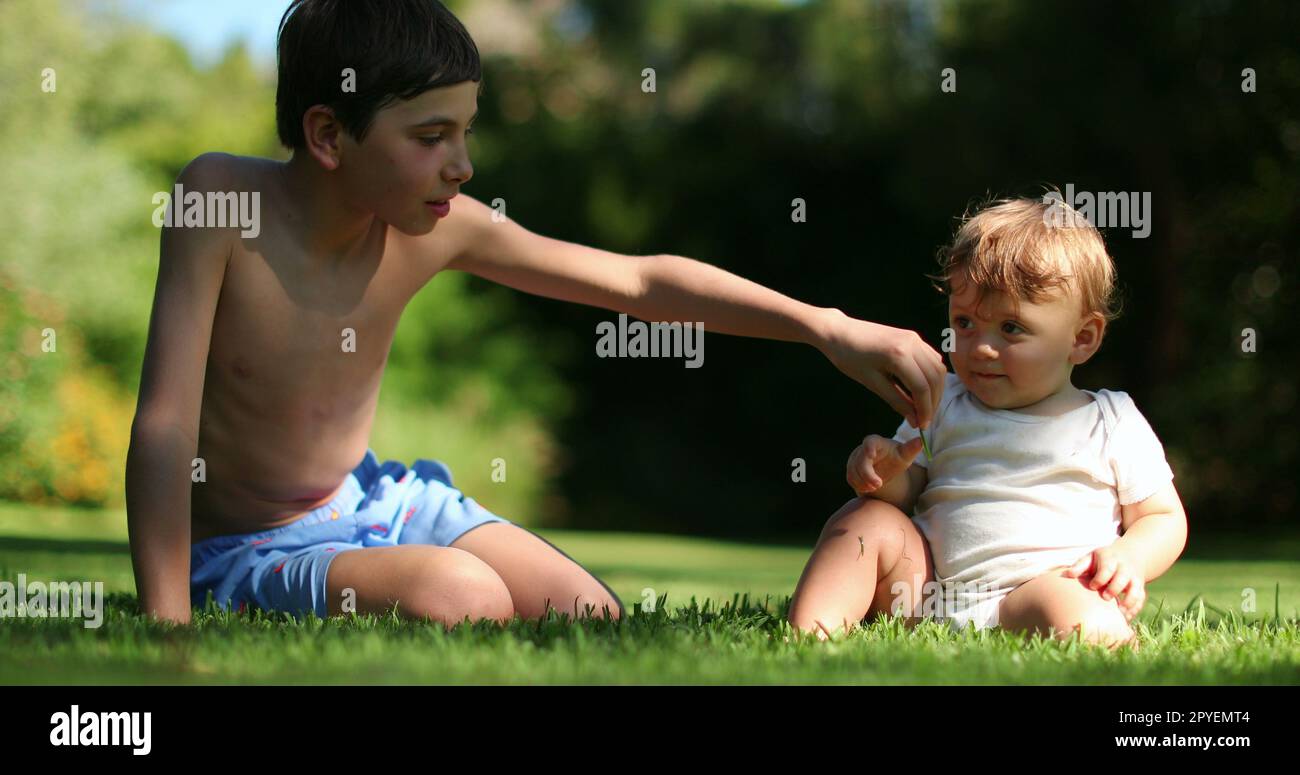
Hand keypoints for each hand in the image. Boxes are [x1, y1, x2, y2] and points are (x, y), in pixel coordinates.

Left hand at [820, 314, 946, 428]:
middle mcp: (912, 343)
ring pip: (937, 367)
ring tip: (924, 407)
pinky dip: (932, 375)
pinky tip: (923, 388)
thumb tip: (914, 420)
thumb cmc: (848, 357)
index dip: (925, 410)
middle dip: (933, 402)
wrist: (839, 332)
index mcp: (899, 354)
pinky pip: (931, 358)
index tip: (922, 426)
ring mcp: (914, 338)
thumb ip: (896, 401)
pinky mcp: (912, 337)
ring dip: (936, 389)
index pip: (922, 387)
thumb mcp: (872, 382)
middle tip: (924, 419)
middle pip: (935, 378)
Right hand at [846, 434, 924, 495]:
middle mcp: (862, 449)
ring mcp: (854, 459)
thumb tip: (921, 441)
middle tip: (878, 484)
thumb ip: (912, 448)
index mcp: (875, 442)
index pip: (869, 442)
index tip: (871, 455)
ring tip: (875, 487)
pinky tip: (869, 488)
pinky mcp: (851, 469)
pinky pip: (851, 478)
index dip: (868, 448)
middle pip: (860, 461)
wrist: (886, 466)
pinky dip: (859, 485)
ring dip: (863, 481)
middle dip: (867, 474)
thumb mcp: (905, 454)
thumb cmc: (896, 458)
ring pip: (854, 471)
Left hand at [1063, 545, 1145, 621]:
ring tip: (1119, 613)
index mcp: (1111, 559)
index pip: (1107, 568)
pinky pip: (1141, 599)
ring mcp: (1134, 578)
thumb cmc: (1102, 560)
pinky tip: (1126, 618)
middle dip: (1114, 589)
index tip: (1092, 587)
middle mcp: (1125, 568)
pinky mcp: (1140, 588)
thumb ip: (1080, 565)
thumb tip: (1067, 574)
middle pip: (1123, 578)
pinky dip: (1135, 609)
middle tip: (1105, 598)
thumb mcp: (1091, 558)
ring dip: (1129, 601)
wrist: (1128, 555)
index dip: (1100, 579)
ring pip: (1136, 590)